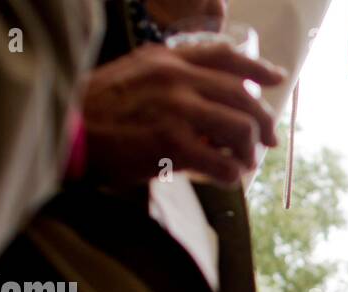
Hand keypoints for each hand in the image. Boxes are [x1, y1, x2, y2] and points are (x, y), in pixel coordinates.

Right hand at [81, 41, 284, 186]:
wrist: (69, 130)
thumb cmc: (99, 109)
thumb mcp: (136, 75)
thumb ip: (171, 79)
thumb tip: (209, 100)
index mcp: (168, 60)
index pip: (226, 57)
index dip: (258, 69)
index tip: (278, 78)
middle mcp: (176, 79)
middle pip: (243, 98)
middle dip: (263, 123)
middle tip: (268, 141)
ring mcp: (176, 110)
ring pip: (240, 129)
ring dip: (249, 152)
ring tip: (243, 164)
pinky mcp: (171, 143)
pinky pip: (222, 163)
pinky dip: (231, 175)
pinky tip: (227, 179)